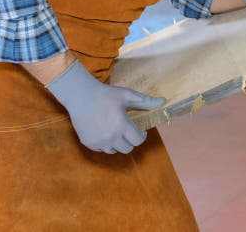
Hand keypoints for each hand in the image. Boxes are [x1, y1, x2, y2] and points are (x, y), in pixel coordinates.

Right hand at [46, 60, 165, 153]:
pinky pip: (101, 149)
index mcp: (122, 126)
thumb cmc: (106, 94)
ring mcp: (98, 141)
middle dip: (131, 141)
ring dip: (118, 144)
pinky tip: (106, 133)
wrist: (81, 96)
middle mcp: (110, 137)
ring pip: (114, 151)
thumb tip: (164, 101)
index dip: (142, 136)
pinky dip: (106, 144)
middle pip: (127, 148)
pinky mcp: (88, 143)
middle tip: (129, 132)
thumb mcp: (127, 95)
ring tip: (117, 132)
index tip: (141, 130)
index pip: (138, 141)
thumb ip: (146, 101)